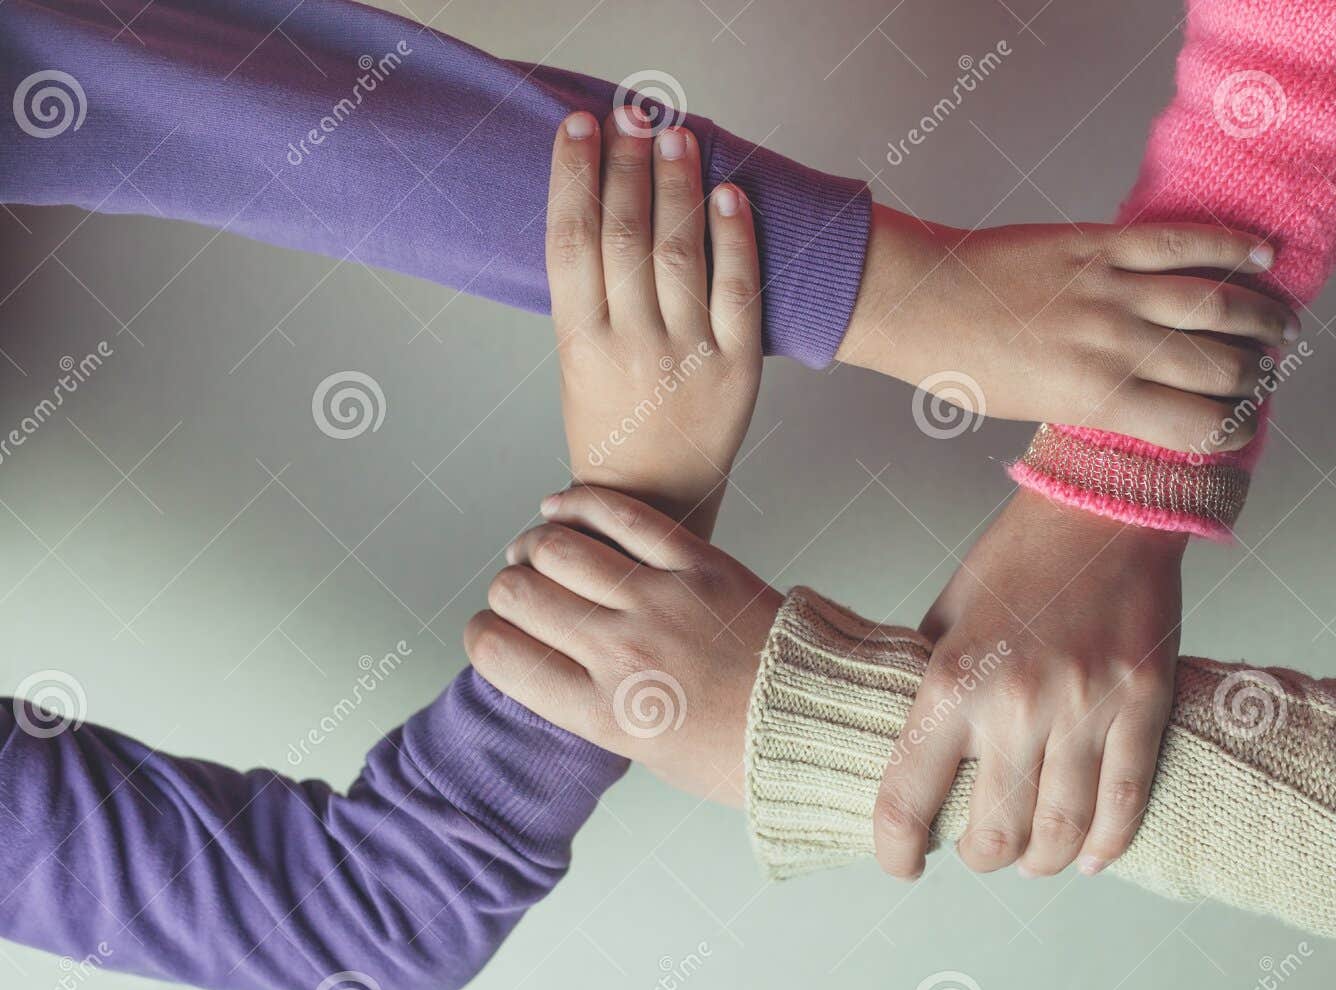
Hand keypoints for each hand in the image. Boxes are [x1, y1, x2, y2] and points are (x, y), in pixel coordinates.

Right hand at [466, 485, 780, 806]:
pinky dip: (578, 504)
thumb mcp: (646, 750)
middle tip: (523, 590)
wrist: (819, 721)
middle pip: (516, 592)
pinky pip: (619, 515)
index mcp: (604, 712)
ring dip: (535, 544)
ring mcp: (659, 602)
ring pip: (555, 547)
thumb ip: (591, 705)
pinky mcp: (698, 563)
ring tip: (541, 551)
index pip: (498, 654)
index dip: (483, 635)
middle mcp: (621, 653)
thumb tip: (548, 658)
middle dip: (507, 588)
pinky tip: (562, 508)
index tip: (493, 631)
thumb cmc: (739, 749)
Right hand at [545, 107, 763, 539]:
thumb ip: (587, 299)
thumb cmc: (611, 428)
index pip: (571, 240)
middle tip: (632, 114)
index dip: (573, 175)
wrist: (655, 503)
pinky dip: (735, 238)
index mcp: (581, 343)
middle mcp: (632, 346)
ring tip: (675, 136)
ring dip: (678, 184)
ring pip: (681, 252)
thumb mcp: (577, 365)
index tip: (578, 125)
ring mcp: (688, 356)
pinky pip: (739, 291)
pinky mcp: (738, 369)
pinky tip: (728, 194)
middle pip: (626, 234)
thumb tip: (599, 210)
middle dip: (628, 164)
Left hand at [838, 205, 1295, 451]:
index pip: (1198, 426)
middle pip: (1221, 367)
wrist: (924, 304)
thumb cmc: (971, 369)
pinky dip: (1230, 246)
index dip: (1234, 431)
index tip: (1242, 426)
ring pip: (1216, 304)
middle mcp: (1114, 348)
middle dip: (1256, 376)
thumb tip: (1164, 398)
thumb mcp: (1040, 409)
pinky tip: (1261, 255)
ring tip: (1282, 327)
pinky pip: (1182, 242)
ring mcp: (1111, 291)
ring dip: (1263, 317)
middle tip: (1265, 373)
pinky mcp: (1101, 244)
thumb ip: (1104, 403)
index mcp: (1098, 401)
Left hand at [874, 488, 1182, 879]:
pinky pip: (1125, 801)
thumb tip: (920, 757)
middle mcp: (1016, 706)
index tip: (902, 863)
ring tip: (1034, 860)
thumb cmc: (1017, 559)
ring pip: (1062, 832)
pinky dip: (1107, 843)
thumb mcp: (947, 617)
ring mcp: (1085, 709)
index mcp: (951, 682)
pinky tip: (1092, 855)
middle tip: (977, 850)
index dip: (897, 850)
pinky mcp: (1141, 706)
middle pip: (993, 835)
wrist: (1105, 508)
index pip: (907, 800)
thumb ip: (934, 688)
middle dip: (979, 857)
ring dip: (1042, 861)